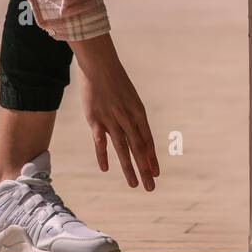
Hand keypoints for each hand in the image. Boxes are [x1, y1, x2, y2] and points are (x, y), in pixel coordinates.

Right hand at [70, 34, 159, 190]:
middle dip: (145, 169)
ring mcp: (112, 119)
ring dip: (129, 168)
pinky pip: (100, 141)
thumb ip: (132, 118)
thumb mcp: (130, 99)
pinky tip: (106, 169)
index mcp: (138, 113)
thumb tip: (136, 135)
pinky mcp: (95, 119)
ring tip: (134, 184)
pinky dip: (103, 155)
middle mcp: (128, 118)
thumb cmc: (115, 81)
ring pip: (123, 148)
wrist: (99, 63)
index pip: (148, 140)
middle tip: (150, 187)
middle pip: (138, 148)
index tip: (156, 174)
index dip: (152, 158)